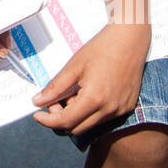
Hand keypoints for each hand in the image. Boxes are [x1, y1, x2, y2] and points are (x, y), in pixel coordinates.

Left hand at [32, 24, 149, 134]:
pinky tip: (88, 93)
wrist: (130, 39)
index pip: (66, 122)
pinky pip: (103, 118)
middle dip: (61, 118)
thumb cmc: (101, 48)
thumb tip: (37, 102)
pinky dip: (91, 112)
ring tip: (73, 92)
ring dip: (76, 115)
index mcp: (94, 99)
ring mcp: (120, 110)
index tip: (37, 115)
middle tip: (55, 100)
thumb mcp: (74, 66)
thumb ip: (55, 87)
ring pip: (90, 125)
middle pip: (77, 128)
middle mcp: (109, 110)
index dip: (48, 121)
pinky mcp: (127, 107)